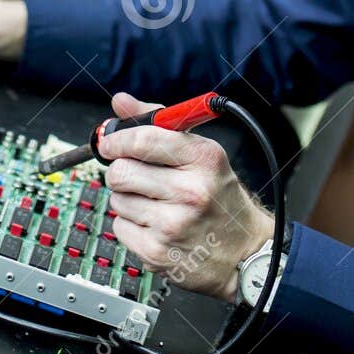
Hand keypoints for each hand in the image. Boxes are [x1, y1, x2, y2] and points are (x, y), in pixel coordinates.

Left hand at [99, 92, 274, 302]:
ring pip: (116, 199)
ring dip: (128, 199)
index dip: (117, 139)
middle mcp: (191, 191)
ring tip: (154, 203)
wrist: (242, 251)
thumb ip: (158, 124)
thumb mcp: (201, 153)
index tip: (110, 143)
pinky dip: (130, 224)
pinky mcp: (157, 252)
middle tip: (134, 174)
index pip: (143, 140)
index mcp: (204, 159)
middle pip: (121, 171)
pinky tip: (154, 224)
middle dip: (121, 170)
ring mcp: (173, 224)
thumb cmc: (219, 197)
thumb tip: (120, 101)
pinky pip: (118, 226)